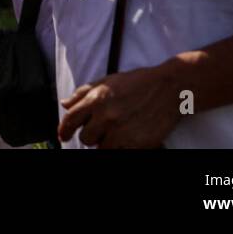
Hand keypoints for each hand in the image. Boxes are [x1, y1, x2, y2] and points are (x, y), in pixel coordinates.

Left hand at [58, 63, 182, 147]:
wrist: (169, 88)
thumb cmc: (137, 82)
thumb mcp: (107, 81)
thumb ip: (83, 93)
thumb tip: (64, 104)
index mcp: (96, 99)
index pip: (70, 120)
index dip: (63, 130)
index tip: (63, 136)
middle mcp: (106, 116)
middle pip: (85, 138)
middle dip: (90, 135)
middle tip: (102, 129)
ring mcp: (122, 132)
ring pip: (102, 148)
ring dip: (105, 143)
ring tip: (117, 132)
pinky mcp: (137, 144)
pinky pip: (120, 152)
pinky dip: (121, 147)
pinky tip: (128, 137)